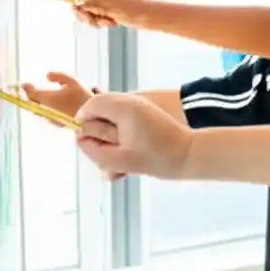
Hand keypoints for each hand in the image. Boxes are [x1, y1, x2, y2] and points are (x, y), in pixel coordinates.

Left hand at [21, 72, 93, 116]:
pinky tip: (49, 105)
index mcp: (49, 98)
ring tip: (38, 96)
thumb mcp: (72, 81)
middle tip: (30, 88)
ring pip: (37, 110)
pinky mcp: (56, 124)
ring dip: (37, 103)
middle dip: (30, 96)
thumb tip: (46, 75)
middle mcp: (47, 110)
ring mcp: (51, 118)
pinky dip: (44, 109)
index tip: (25, 83)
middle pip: (31, 103)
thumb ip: (58, 76)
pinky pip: (45, 115)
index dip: (26, 88)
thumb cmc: (82, 97)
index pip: (30, 94)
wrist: (93, 117)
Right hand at [68, 0, 148, 28]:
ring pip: (90, 9)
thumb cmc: (130, 8)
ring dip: (94, 18)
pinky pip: (98, 15)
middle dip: (84, 10)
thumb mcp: (107, 4)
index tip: (69, 3)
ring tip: (105, 22)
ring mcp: (107, 0)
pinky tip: (111, 23)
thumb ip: (90, 2)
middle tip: (88, 21)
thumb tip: (76, 2)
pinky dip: (101, 21)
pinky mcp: (111, 9)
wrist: (148, 17)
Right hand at [75, 92, 193, 179]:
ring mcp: (139, 109)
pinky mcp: (146, 117)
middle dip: (97, 135)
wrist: (190, 156)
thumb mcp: (121, 160)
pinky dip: (121, 140)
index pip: (90, 105)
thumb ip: (95, 150)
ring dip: (109, 142)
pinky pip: (124, 125)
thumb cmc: (158, 159)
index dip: (83, 124)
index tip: (87, 145)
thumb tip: (79, 140)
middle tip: (106, 159)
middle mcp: (130, 102)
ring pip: (111, 120)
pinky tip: (127, 164)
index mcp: (123, 108)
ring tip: (118, 167)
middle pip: (99, 112)